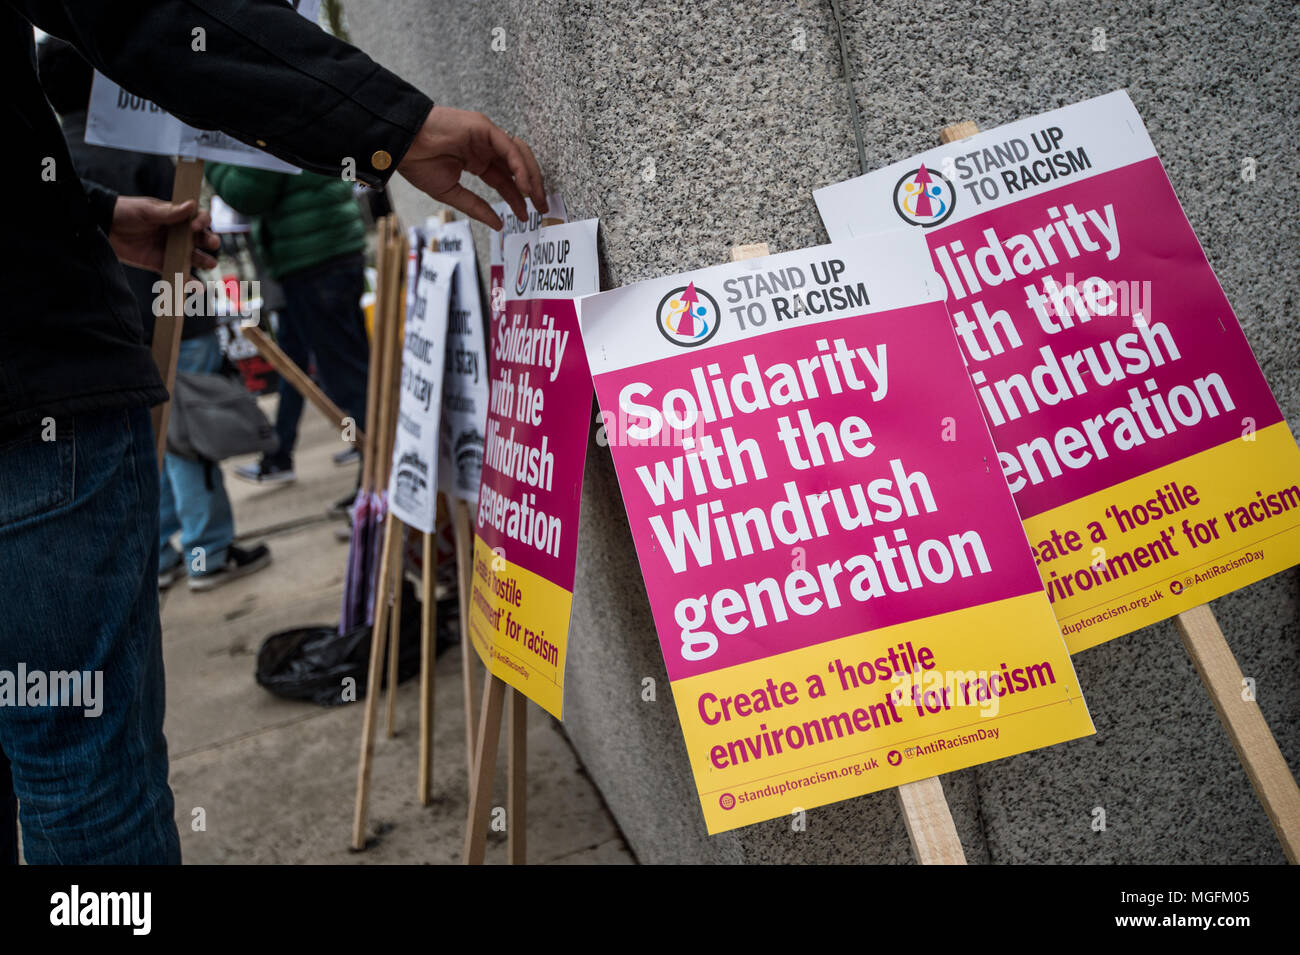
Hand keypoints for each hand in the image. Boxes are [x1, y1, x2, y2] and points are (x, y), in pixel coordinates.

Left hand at [108, 197, 219, 271]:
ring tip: (209, 264)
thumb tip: (192, 205)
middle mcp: (177, 233)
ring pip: (193, 257)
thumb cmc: (125, 212)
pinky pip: (176, 273)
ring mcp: (170, 249)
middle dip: (210, 241)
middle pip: (201, 239)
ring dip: (204, 261)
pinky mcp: (159, 263)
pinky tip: (195, 285)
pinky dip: (186, 281)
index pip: (198, 219)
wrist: (103, 227)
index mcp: (176, 217)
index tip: (196, 226)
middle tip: (211, 244)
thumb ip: (169, 212)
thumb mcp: (147, 210)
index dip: (202, 222)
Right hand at [396, 105, 546, 229]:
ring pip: (518, 154)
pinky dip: (519, 166)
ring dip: (530, 176)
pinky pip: (508, 148)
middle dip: (532, 187)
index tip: (525, 215)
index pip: (505, 180)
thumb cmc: (417, 163)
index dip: (517, 198)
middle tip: (541, 208)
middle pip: (517, 166)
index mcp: (476, 160)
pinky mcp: (483, 127)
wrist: (401, 145)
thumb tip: (498, 224)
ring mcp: (485, 136)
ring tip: (535, 198)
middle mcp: (484, 147)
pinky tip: (523, 184)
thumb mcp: (451, 193)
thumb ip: (476, 207)